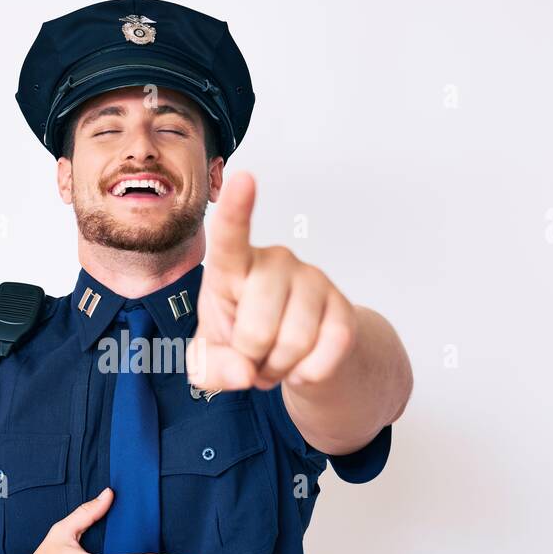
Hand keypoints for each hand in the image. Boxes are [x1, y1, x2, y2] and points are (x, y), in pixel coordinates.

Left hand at [187, 171, 356, 391]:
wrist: (300, 358)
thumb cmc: (244, 339)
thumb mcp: (210, 358)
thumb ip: (209, 368)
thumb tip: (243, 370)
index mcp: (233, 267)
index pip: (231, 236)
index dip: (235, 210)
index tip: (244, 178)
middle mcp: (276, 262)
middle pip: (256, 330)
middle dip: (251, 359)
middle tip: (253, 355)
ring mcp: (314, 281)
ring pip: (291, 346)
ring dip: (279, 369)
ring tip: (276, 358)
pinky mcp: (343, 309)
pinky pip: (323, 357)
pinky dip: (306, 375)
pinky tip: (303, 363)